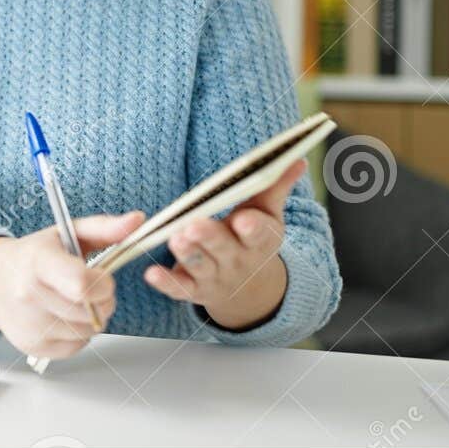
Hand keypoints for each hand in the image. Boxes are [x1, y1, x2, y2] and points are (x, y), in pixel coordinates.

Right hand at [0, 211, 144, 358]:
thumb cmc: (35, 256)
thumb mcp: (67, 234)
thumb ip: (105, 227)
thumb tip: (138, 220)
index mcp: (38, 262)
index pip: (81, 284)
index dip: (103, 284)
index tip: (101, 277)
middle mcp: (28, 295)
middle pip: (90, 312)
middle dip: (103, 301)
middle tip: (91, 289)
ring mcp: (29, 325)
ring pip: (87, 331)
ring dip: (92, 318)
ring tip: (76, 302)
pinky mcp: (33, 346)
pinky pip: (76, 346)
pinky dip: (78, 334)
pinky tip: (64, 317)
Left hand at [143, 158, 305, 331]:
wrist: (248, 288)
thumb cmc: (252, 237)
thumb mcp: (267, 214)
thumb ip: (275, 186)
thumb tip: (297, 157)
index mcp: (260, 241)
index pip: (260, 234)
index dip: (252, 228)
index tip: (243, 220)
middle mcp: (238, 261)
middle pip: (224, 249)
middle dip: (210, 237)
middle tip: (193, 225)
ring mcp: (215, 277)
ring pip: (200, 266)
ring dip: (187, 254)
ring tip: (175, 239)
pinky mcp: (194, 290)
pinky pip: (179, 288)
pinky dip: (165, 282)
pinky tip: (151, 273)